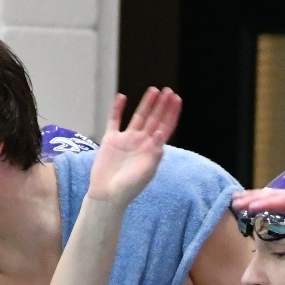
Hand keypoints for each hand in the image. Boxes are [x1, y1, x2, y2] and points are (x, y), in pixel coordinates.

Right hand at [87, 87, 181, 205]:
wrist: (107, 195)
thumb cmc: (129, 187)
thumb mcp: (147, 171)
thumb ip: (155, 151)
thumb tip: (161, 132)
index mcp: (152, 150)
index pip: (165, 127)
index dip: (171, 113)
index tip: (177, 100)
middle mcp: (141, 142)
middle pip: (154, 119)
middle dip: (162, 105)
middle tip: (169, 91)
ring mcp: (126, 140)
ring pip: (138, 117)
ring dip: (146, 104)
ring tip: (153, 90)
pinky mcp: (111, 139)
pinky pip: (115, 120)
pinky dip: (117, 109)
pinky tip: (122, 97)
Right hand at [230, 186, 284, 249]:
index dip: (266, 203)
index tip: (249, 207)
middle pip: (275, 194)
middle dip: (254, 198)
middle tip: (234, 203)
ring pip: (277, 195)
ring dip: (256, 197)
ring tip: (237, 200)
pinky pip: (283, 199)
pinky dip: (267, 199)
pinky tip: (256, 202)